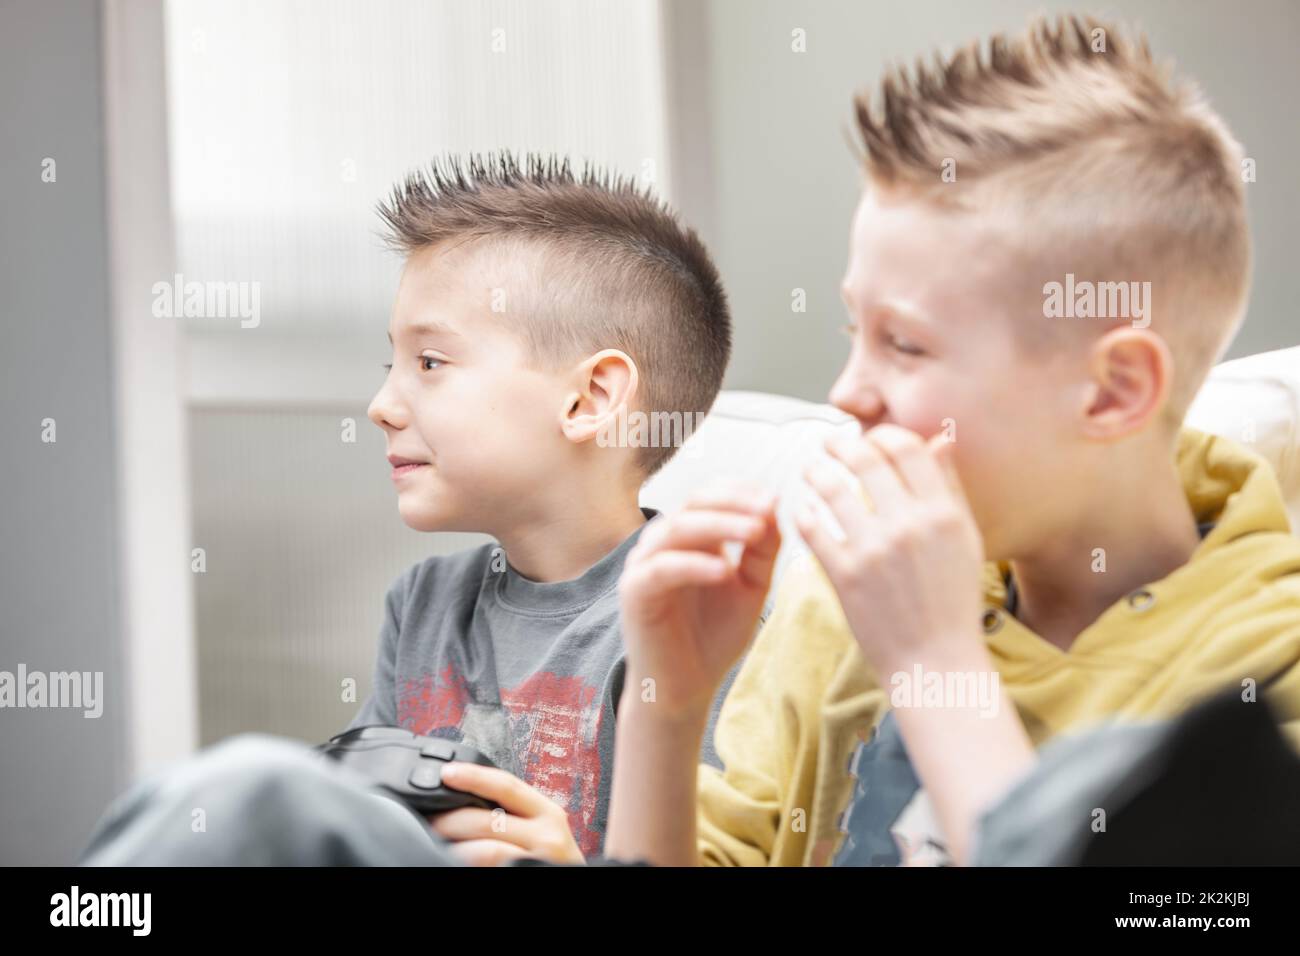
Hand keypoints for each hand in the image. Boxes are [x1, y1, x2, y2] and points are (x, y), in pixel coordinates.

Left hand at [427, 762, 583, 865]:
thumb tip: (469, 801)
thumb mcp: (543, 829)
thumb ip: (517, 814)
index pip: (507, 785)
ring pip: (486, 848)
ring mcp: (537, 859)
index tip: (447, 772)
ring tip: (438, 844)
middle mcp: (547, 834)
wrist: (573, 885)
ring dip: (455, 846)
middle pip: (488, 818)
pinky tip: (457, 860)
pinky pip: (490, 867)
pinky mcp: (525, 874)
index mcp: (548, 812)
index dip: (474, 776)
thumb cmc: (553, 860)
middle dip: (452, 818)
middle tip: (430, 820)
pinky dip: (468, 862)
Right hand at [617, 483, 780, 716]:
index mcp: (690, 537)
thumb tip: (774, 508)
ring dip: (720, 525)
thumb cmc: (714, 637)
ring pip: (678, 529)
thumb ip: (761, 551)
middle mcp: (663, 543)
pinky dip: (694, 565)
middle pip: (695, 503)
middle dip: (735, 502)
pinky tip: (725, 571)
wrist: (686, 688)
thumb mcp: (750, 587)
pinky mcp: (634, 592)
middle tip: (769, 507)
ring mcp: (644, 564)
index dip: (742, 491)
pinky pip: (662, 568)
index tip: (777, 498)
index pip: (711, 496)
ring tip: (756, 531)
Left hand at [794, 425, 984, 676]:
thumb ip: (950, 488)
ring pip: (832, 488)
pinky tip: (805, 510)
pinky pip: (813, 528)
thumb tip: (940, 440)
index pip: (906, 447)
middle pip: (865, 459)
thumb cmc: (952, 602)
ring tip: (809, 469)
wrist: (935, 662)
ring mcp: (874, 550)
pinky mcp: (845, 575)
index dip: (882, 434)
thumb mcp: (966, 541)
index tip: (869, 437)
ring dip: (815, 471)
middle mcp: (909, 525)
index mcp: (943, 514)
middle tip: (828, 442)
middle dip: (840, 443)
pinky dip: (805, 513)